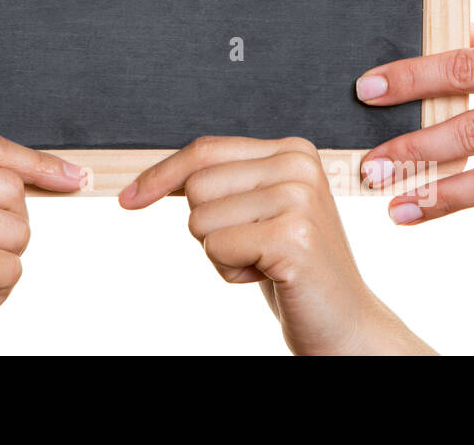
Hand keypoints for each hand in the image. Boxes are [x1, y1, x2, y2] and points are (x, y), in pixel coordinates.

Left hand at [120, 136, 432, 354]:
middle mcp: (299, 165)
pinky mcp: (293, 236)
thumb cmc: (290, 267)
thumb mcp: (255, 211)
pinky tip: (269, 276)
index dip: (161, 175)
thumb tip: (145, 182)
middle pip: (196, 186)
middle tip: (253, 248)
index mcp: (292, 150)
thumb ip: (219, 182)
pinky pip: (216, 248)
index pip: (204, 151)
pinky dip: (230, 271)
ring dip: (220, 253)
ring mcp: (300, 198)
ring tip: (263, 262)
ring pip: (200, 219)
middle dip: (209, 228)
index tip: (129, 198)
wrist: (344, 323)